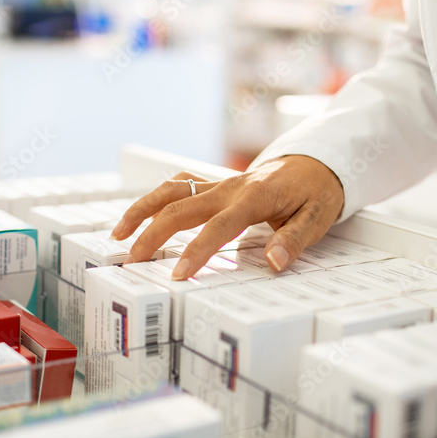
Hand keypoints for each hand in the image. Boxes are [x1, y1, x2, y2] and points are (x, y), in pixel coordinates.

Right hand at [111, 155, 344, 279]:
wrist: (317, 163)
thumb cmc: (317, 192)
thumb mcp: (317, 217)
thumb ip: (295, 239)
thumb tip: (275, 263)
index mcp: (255, 197)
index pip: (219, 226)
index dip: (197, 250)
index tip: (178, 274)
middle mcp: (230, 188)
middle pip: (181, 208)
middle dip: (153, 235)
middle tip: (132, 262)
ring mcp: (219, 183)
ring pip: (171, 192)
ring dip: (142, 210)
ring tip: (119, 234)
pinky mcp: (215, 184)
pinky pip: (179, 186)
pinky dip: (156, 198)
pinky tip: (140, 215)